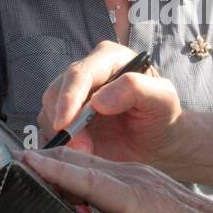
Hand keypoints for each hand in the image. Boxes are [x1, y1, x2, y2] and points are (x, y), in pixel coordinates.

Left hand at [20, 148, 212, 212]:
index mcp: (137, 191)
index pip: (89, 176)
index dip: (58, 172)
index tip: (28, 172)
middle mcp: (135, 179)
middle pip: (79, 164)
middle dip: (43, 163)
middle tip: (8, 162)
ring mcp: (137, 184)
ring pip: (80, 167)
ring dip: (44, 162)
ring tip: (10, 159)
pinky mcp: (139, 198)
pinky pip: (92, 181)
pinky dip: (62, 172)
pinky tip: (38, 167)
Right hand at [36, 40, 181, 163]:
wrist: (159, 142)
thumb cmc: (163, 116)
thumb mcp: (163, 98)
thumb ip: (136, 89)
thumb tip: (99, 100)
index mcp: (108, 58)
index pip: (79, 73)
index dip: (69, 97)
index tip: (65, 123)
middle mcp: (87, 74)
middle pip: (56, 91)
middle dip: (64, 122)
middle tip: (83, 148)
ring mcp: (74, 97)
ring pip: (49, 112)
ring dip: (63, 136)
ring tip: (88, 151)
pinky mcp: (66, 119)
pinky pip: (50, 130)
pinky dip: (60, 144)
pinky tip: (80, 154)